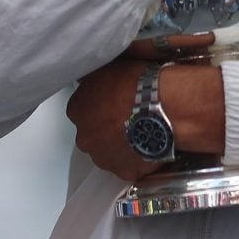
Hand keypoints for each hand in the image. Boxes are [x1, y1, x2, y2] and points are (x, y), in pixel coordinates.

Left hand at [66, 59, 160, 181]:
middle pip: (92, 134)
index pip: (81, 108)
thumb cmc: (137, 83)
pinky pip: (131, 164)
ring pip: (110, 152)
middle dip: (106, 127)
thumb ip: (96, 78)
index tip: (113, 100)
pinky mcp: (125, 172)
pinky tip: (152, 142)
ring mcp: (104, 158)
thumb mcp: (111, 67)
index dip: (99, 103)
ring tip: (142, 129)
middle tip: (128, 115)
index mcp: (77, 109)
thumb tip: (95, 79)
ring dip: (121, 143)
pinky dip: (139, 156)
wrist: (161, 106)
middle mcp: (85, 138)